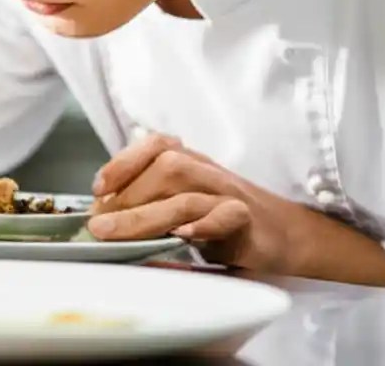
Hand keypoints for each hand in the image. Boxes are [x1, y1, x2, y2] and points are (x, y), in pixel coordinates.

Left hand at [89, 134, 384, 284]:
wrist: (287, 238)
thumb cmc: (226, 221)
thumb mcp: (184, 206)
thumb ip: (149, 204)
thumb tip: (100, 216)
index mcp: (194, 164)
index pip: (158, 145)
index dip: (124, 161)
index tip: (97, 188)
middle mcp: (211, 174)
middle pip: (167, 169)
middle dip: (127, 196)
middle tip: (100, 225)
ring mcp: (232, 198)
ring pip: (187, 195)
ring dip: (146, 215)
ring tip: (115, 233)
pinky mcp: (251, 226)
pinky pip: (228, 217)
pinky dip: (203, 225)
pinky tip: (181, 238)